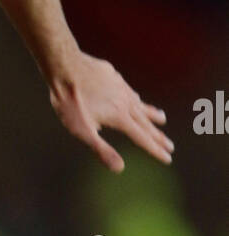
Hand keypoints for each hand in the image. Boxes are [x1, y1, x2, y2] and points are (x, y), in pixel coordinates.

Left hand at [48, 52, 173, 171]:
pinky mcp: (114, 77)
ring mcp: (120, 88)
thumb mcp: (82, 131)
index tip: (168, 158)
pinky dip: (136, 99)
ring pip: (140, 105)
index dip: (155, 150)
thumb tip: (120, 168)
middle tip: (170, 146)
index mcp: (119, 118)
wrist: (65, 67)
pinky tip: (135, 98)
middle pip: (146, 123)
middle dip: (158, 136)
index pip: (142, 138)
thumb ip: (101, 149)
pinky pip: (129, 92)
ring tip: (161, 119)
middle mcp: (125, 103)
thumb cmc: (70, 102)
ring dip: (151, 114)